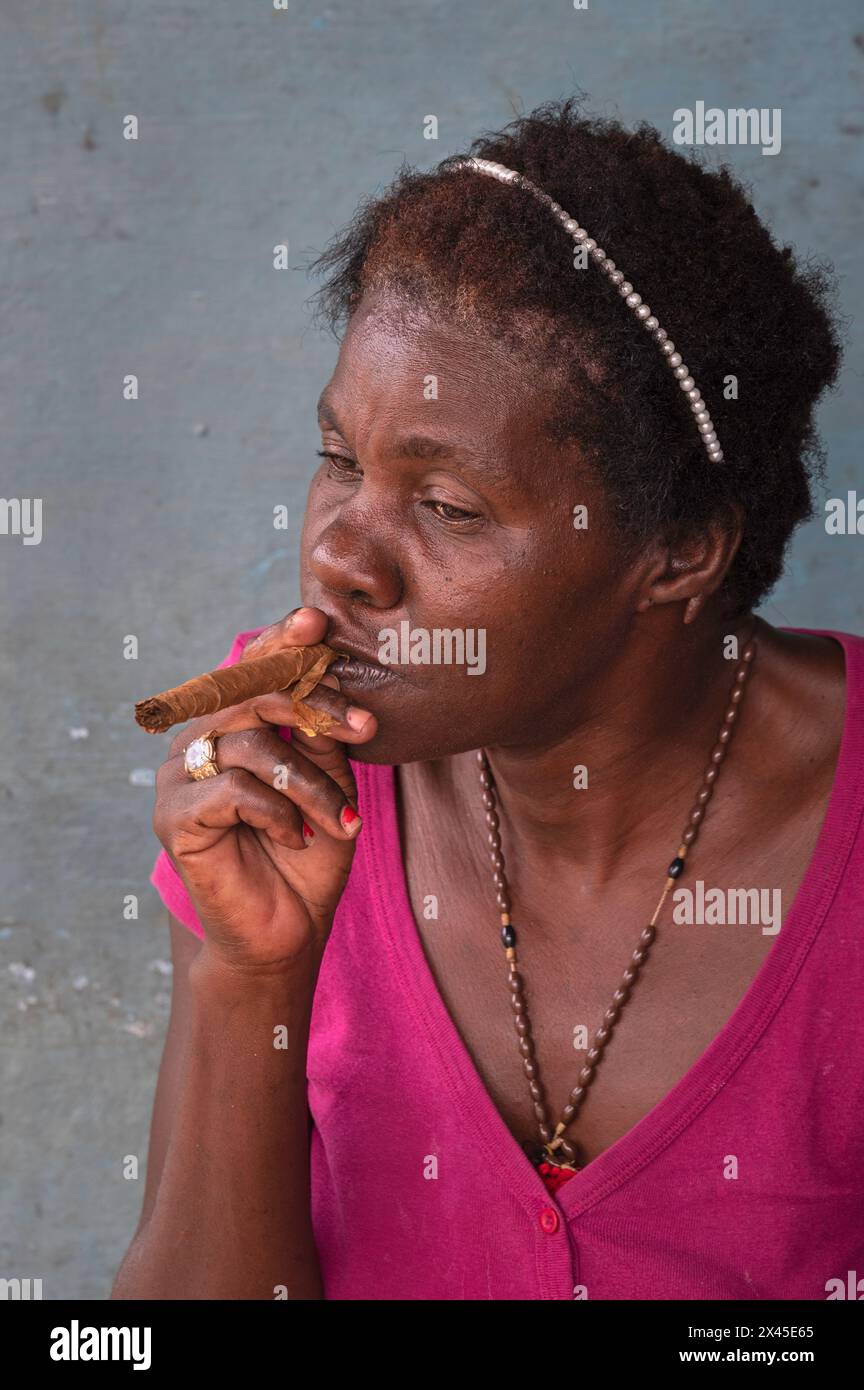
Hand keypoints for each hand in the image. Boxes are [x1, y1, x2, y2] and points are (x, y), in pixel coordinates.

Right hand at [152, 608, 376, 976]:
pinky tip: (297, 838)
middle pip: (251, 693)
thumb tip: (325, 675)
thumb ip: (320, 732)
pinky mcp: (173, 817)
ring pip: (252, 746)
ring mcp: (179, 777)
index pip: (253, 667)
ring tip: (340, 822)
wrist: (288, 930)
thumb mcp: (329, 782)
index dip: (282, 640)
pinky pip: (232, 791)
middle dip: (314, 704)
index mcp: (234, 724)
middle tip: (364, 728)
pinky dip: (277, 812)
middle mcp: (200, 741)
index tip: (319, 622)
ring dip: (308, 784)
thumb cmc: (310, 852)